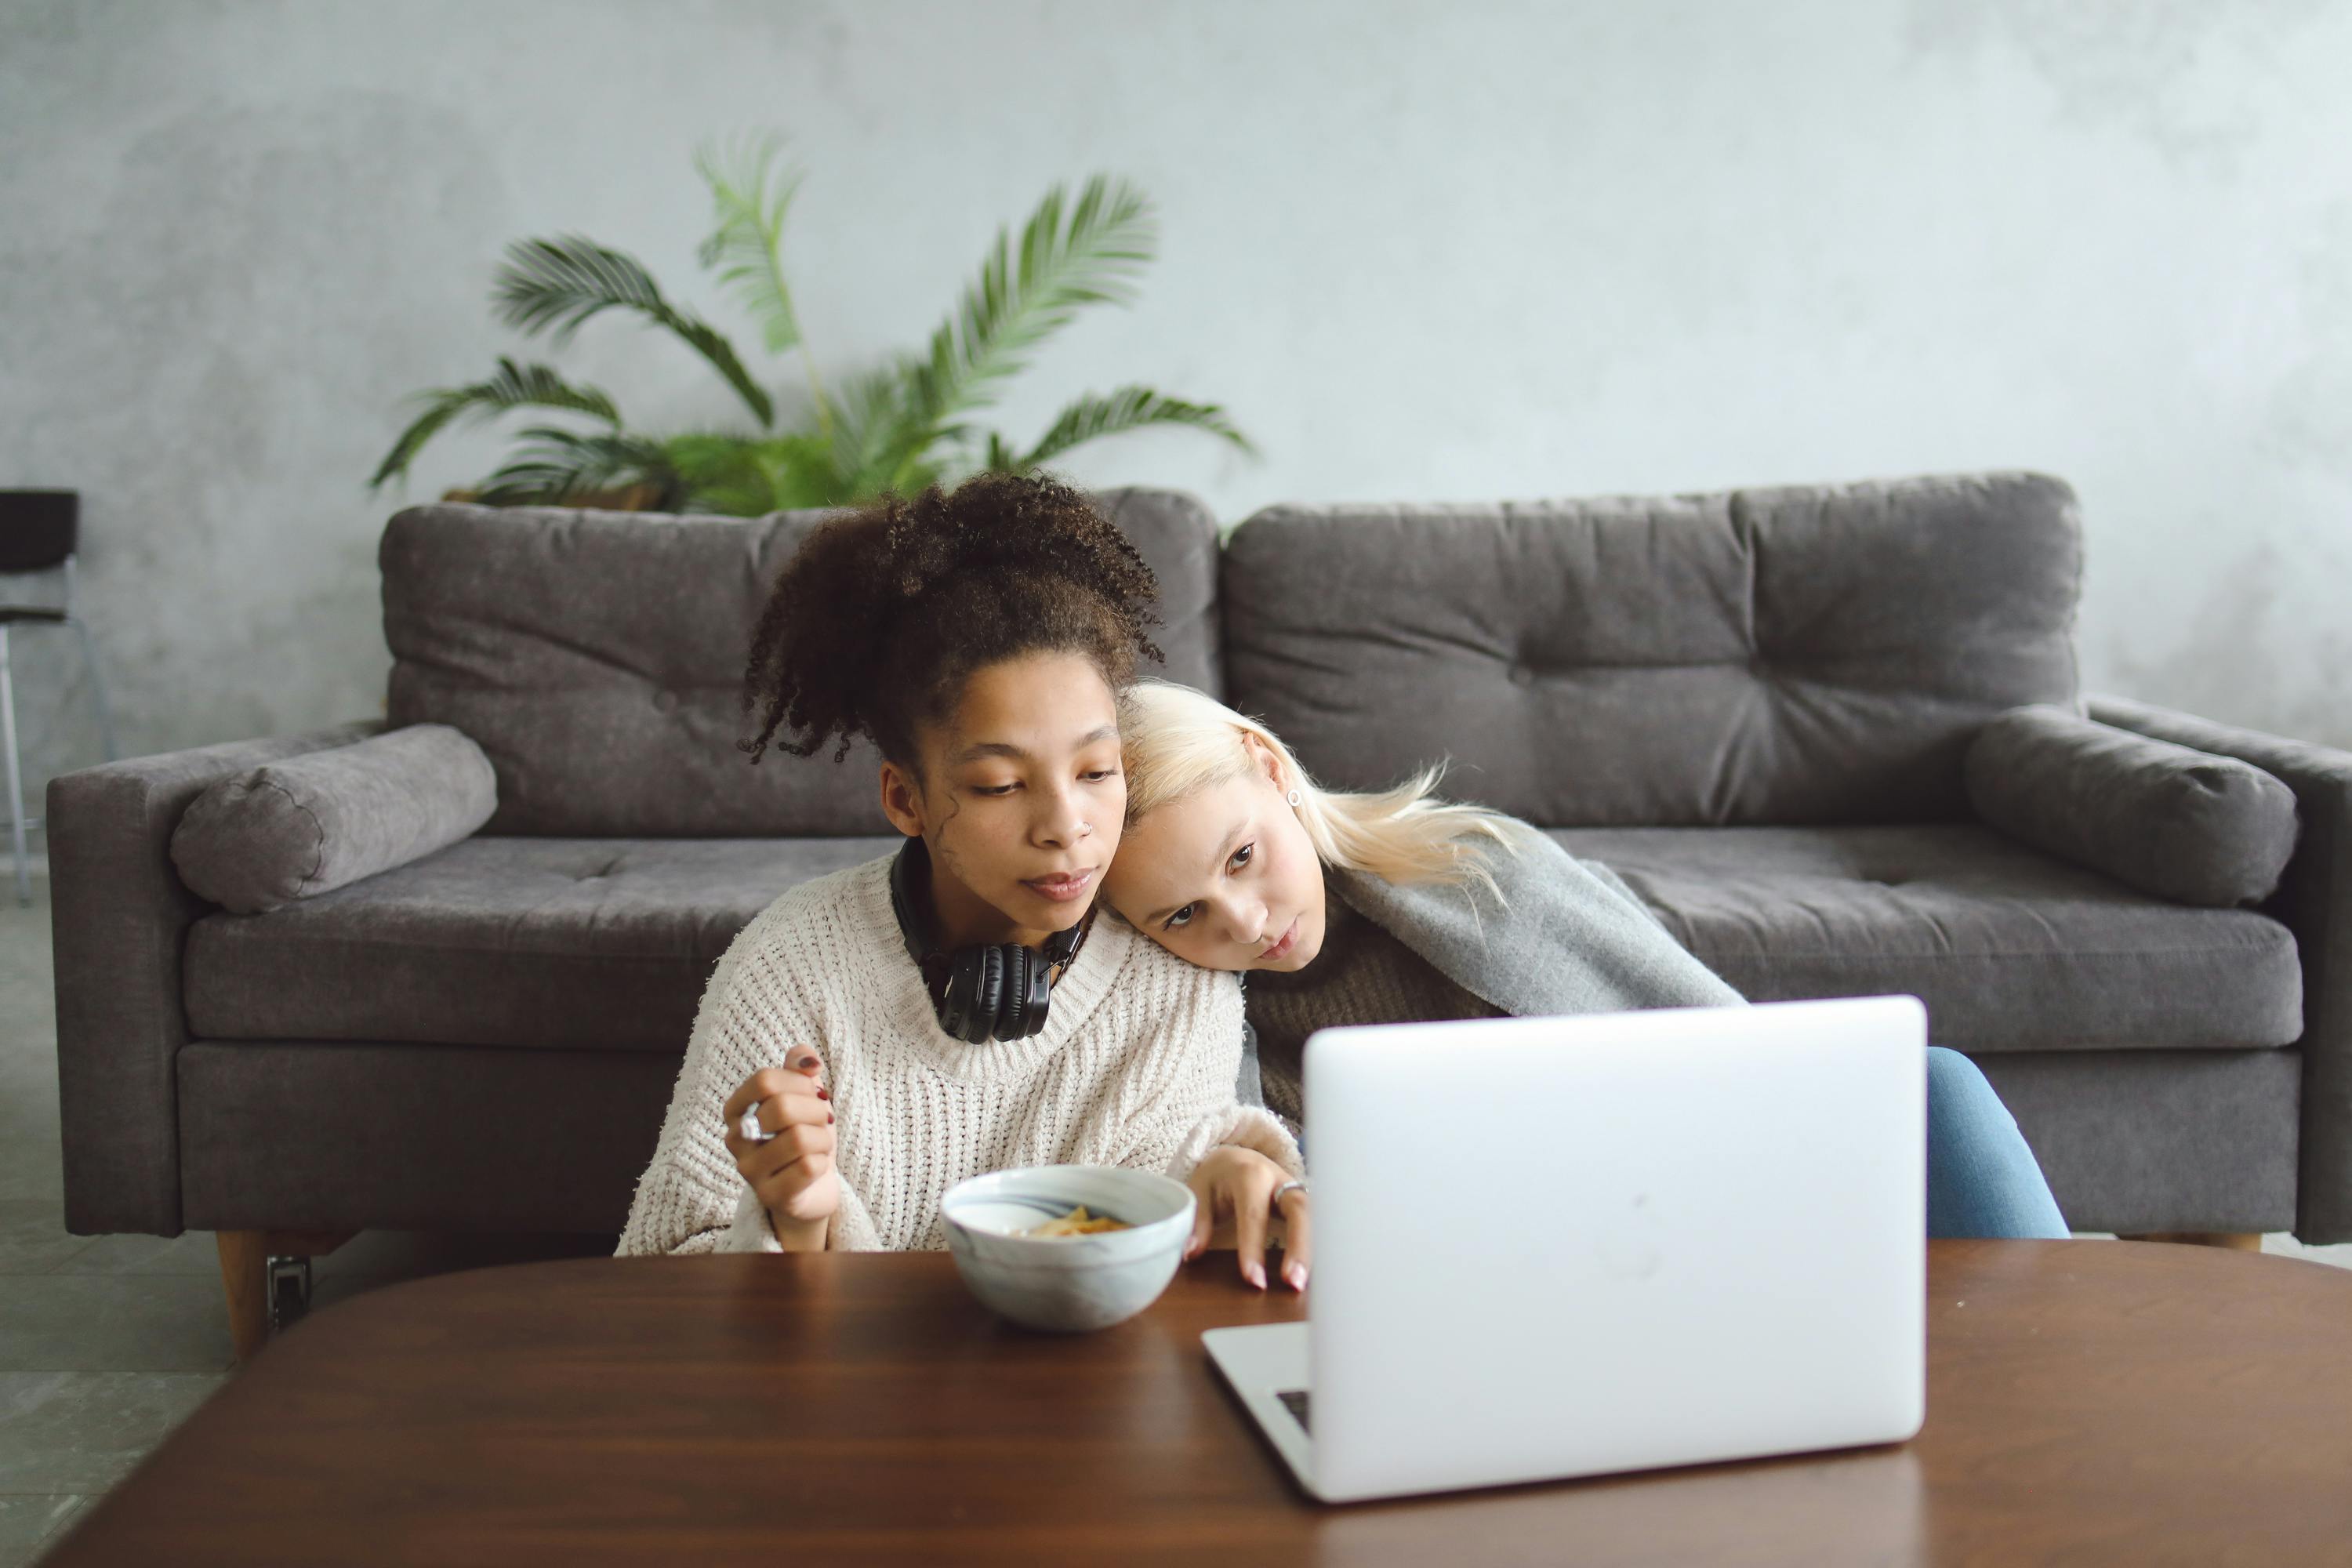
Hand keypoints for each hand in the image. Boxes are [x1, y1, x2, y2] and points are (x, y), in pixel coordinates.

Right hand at [722, 1051, 836, 1249]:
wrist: (811, 1187)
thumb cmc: (804, 1135)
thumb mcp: (804, 1098)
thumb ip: (799, 1070)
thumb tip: (807, 1059)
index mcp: (736, 1110)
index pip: (764, 1080)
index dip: (799, 1082)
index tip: (812, 1092)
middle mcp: (735, 1139)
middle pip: (782, 1108)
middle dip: (816, 1111)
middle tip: (822, 1121)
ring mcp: (749, 1171)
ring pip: (798, 1139)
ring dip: (822, 1139)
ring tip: (819, 1146)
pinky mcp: (770, 1196)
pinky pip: (807, 1168)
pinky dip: (822, 1163)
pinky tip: (816, 1168)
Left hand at [1184, 1145, 1309, 1291]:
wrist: (1238, 1158)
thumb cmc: (1218, 1178)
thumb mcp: (1198, 1191)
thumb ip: (1197, 1220)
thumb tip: (1190, 1253)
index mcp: (1250, 1174)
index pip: (1253, 1213)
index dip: (1253, 1247)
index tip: (1253, 1279)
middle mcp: (1279, 1179)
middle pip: (1298, 1210)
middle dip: (1299, 1247)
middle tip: (1294, 1283)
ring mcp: (1296, 1190)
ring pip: (1314, 1218)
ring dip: (1313, 1252)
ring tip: (1304, 1285)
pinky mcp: (1305, 1203)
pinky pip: (1317, 1224)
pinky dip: (1318, 1249)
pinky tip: (1314, 1276)